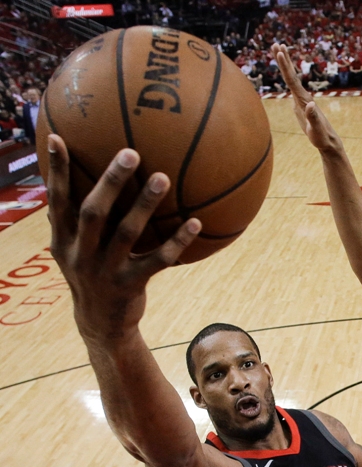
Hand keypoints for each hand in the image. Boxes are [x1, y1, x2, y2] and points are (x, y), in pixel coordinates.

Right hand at [46, 135, 200, 339]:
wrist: (101, 326)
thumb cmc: (90, 277)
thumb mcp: (70, 252)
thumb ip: (68, 221)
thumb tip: (64, 181)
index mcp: (63, 241)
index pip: (57, 200)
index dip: (57, 170)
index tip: (58, 137)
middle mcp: (81, 254)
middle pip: (94, 211)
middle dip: (111, 181)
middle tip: (131, 152)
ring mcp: (106, 271)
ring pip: (127, 233)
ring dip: (145, 204)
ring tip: (163, 177)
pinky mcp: (131, 285)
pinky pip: (158, 260)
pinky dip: (177, 241)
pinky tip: (195, 223)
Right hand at [271, 43, 338, 152]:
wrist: (327, 142)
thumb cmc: (322, 137)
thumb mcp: (316, 129)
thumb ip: (313, 117)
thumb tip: (311, 104)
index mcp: (304, 100)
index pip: (292, 80)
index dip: (285, 66)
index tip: (280, 52)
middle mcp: (303, 96)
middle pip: (291, 74)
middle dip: (284, 59)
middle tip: (276, 43)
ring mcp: (301, 100)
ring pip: (291, 79)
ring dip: (285, 65)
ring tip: (278, 51)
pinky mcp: (300, 104)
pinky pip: (291, 87)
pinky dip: (287, 78)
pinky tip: (285, 74)